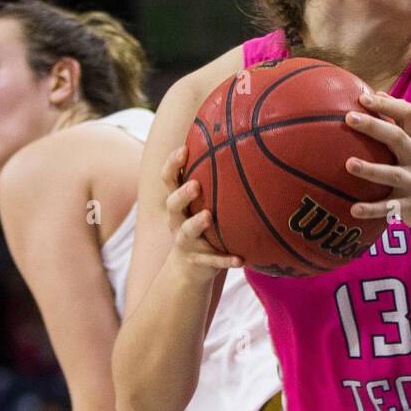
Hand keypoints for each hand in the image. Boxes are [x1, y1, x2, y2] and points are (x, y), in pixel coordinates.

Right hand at [161, 144, 242, 283]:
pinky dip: (225, 260)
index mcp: (178, 203)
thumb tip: (237, 140)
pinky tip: (240, 259)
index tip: (183, 149)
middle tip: (195, 185)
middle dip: (182, 194)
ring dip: (196, 223)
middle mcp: (177, 220)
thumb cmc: (201, 225)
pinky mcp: (199, 262)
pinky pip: (212, 262)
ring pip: (186, 232)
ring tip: (208, 216)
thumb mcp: (201, 203)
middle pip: (172, 204)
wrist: (189, 270)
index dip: (173, 165)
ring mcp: (186, 242)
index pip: (169, 180)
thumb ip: (213, 179)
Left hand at [344, 90, 410, 235]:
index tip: (363, 97)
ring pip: (392, 174)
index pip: (407, 114)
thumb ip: (400, 125)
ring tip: (348, 164)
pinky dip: (372, 209)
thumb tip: (376, 93)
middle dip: (373, 126)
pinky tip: (353, 210)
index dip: (386, 104)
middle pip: (397, 138)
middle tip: (349, 117)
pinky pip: (390, 208)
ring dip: (370, 169)